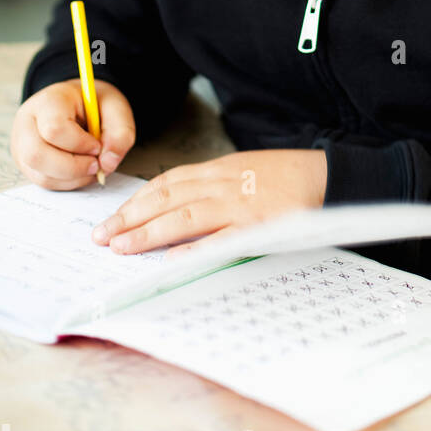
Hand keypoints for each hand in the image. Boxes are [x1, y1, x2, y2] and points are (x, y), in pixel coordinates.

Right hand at [11, 79, 134, 189]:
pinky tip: (81, 170)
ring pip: (40, 174)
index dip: (80, 144)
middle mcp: (27, 123)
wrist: (79, 103)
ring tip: (92, 165)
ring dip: (73, 178)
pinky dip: (68, 182)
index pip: (54, 128)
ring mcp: (22, 145)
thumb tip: (108, 163)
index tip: (98, 145)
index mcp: (48, 101)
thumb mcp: (116, 108)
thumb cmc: (95, 104)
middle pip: (37, 155)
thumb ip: (120, 132)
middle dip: (73, 167)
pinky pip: (44, 182)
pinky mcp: (26, 163)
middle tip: (96, 164)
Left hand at [91, 149, 328, 257]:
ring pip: (183, 217)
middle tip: (100, 237)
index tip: (114, 216)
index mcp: (220, 169)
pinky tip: (170, 261)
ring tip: (120, 248)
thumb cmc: (289, 177)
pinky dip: (193, 250)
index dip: (137, 200)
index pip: (167, 182)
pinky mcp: (257, 225)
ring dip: (147, 233)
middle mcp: (223, 183)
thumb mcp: (247, 171)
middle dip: (129, 217)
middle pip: (166, 198)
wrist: (329, 176)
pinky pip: (219, 240)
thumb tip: (182, 206)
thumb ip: (216, 185)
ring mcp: (239, 204)